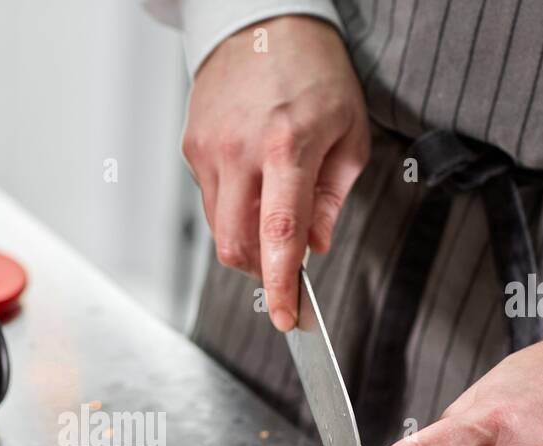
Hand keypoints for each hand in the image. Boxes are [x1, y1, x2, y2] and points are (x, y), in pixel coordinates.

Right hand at [183, 16, 368, 331]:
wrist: (261, 22)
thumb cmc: (313, 72)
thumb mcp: (350, 131)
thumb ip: (334, 196)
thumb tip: (316, 245)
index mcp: (288, 146)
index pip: (280, 233)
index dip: (280, 285)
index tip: (285, 318)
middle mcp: (241, 150)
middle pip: (236, 245)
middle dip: (260, 271)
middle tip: (283, 267)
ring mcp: (209, 150)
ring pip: (220, 229)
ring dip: (247, 239)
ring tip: (272, 210)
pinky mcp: (192, 148)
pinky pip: (210, 201)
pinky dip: (233, 209)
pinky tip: (252, 180)